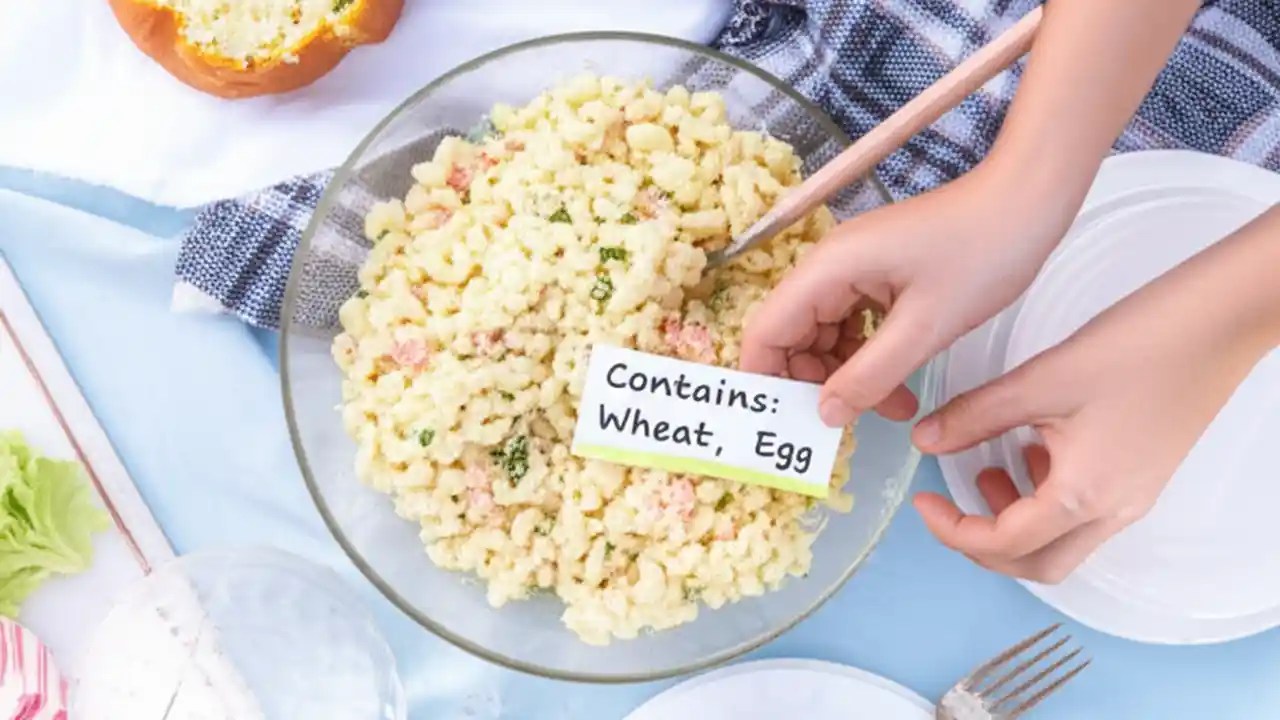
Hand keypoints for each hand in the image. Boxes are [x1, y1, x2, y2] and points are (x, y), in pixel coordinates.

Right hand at [741, 164, 1071, 425]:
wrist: (1030, 201)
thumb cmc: (982, 256)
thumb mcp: (925, 328)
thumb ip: (869, 376)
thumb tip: (824, 415)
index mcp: (828, 268)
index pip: (767, 330)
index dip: (766, 380)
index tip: (784, 425)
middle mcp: (830, 266)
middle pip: (792, 336)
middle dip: (815, 384)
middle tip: (850, 424)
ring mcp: (854, 268)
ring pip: (825, 335)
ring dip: (848, 376)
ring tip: (894, 409)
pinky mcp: (878, 273)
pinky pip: (854, 324)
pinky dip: (870, 357)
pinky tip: (901, 383)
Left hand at [912, 206, 1279, 582]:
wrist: (1221, 321)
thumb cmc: (1138, 346)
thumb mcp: (1041, 380)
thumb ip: (976, 416)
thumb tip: (926, 440)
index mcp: (1084, 496)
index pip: (1004, 544)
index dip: (953, 530)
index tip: (923, 500)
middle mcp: (1114, 511)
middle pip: (1037, 563)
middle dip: (983, 544)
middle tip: (949, 505)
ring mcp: (1133, 497)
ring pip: (1062, 541)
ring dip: (1015, 522)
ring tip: (985, 470)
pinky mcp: (1142, 477)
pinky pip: (1085, 512)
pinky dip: (1046, 498)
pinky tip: (1031, 450)